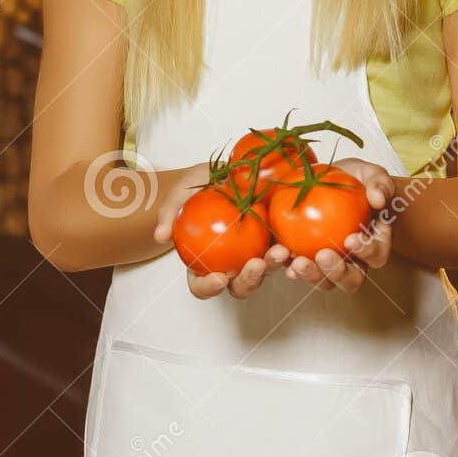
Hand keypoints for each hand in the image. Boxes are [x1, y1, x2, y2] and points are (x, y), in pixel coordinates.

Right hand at [152, 162, 291, 300]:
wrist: (226, 168)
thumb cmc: (199, 186)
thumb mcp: (180, 193)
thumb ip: (169, 213)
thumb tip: (161, 235)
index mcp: (204, 262)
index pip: (202, 286)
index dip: (209, 288)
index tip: (219, 277)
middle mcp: (231, 264)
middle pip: (239, 286)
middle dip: (249, 281)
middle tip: (255, 265)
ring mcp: (256, 253)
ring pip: (266, 271)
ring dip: (275, 266)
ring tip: (281, 251)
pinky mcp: (277, 240)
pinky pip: (287, 252)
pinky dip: (293, 253)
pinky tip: (297, 244)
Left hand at [284, 158, 395, 292]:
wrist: (329, 178)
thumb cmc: (356, 179)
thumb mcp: (371, 174)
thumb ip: (380, 184)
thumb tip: (377, 199)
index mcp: (374, 243)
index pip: (376, 256)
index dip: (367, 253)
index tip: (351, 239)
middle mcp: (353, 260)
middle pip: (351, 279)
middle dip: (337, 273)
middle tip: (323, 256)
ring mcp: (328, 262)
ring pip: (324, 281)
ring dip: (311, 275)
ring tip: (297, 262)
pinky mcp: (305, 257)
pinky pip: (297, 269)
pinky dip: (288, 266)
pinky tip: (280, 256)